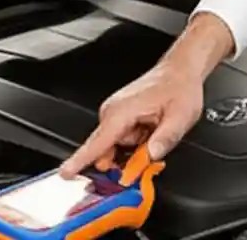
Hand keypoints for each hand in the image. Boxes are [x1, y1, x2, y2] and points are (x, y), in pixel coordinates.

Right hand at [58, 60, 203, 177]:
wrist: (180, 72)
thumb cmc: (179, 88)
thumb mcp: (180, 117)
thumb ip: (165, 139)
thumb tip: (151, 155)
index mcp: (121, 112)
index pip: (96, 143)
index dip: (80, 160)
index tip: (65, 173)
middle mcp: (112, 112)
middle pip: (107, 152)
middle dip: (128, 159)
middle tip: (152, 148)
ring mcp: (114, 114)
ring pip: (118, 148)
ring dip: (136, 149)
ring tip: (156, 130)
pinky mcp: (119, 117)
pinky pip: (122, 140)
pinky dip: (136, 142)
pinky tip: (151, 130)